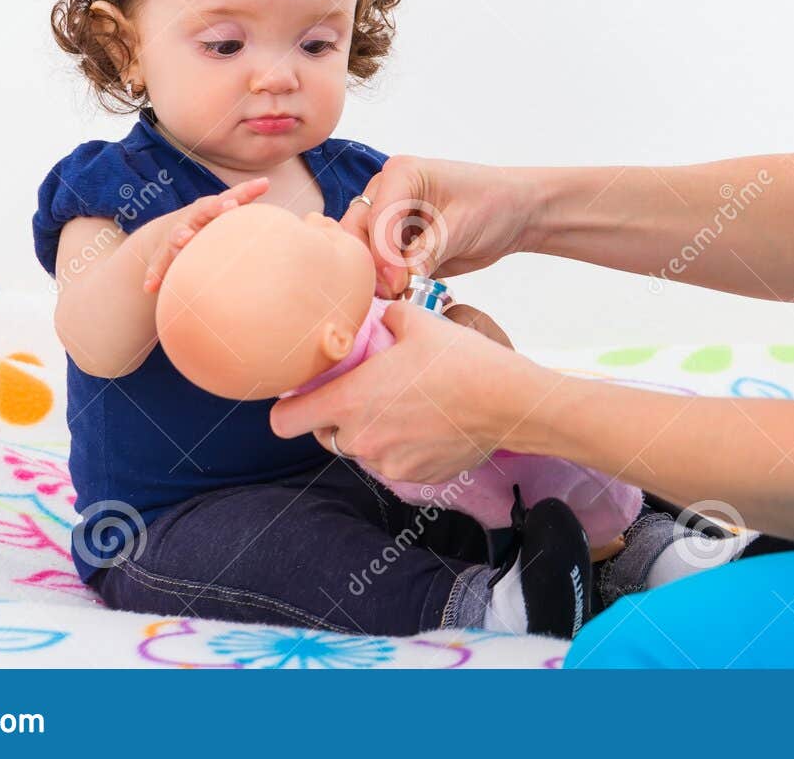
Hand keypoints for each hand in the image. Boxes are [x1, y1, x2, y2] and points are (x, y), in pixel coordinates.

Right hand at [140, 177, 270, 292]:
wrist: (173, 232)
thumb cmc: (210, 220)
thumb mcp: (224, 209)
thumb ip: (245, 197)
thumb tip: (267, 181)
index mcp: (211, 208)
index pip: (226, 199)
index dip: (237, 197)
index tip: (244, 198)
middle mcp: (193, 218)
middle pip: (202, 212)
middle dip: (215, 209)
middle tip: (227, 208)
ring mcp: (176, 235)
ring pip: (177, 236)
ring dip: (181, 237)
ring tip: (184, 240)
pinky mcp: (163, 254)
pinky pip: (159, 264)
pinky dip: (155, 274)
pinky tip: (150, 286)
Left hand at [268, 300, 541, 482]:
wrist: (508, 402)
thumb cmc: (461, 361)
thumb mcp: (418, 324)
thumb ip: (387, 318)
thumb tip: (381, 316)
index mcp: (349, 401)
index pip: (284, 422)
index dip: (289, 407)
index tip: (304, 394)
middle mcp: (361, 440)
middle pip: (323, 435)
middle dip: (336, 415)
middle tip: (364, 392)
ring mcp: (387, 464)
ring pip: (360, 449)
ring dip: (370, 432)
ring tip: (403, 406)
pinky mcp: (415, 478)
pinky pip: (393, 463)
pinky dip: (401, 447)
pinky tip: (427, 423)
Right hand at [341, 156, 539, 297]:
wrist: (514, 212)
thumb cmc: (493, 204)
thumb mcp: (462, 226)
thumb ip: (428, 251)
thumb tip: (402, 280)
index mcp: (402, 173)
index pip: (377, 216)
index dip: (382, 253)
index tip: (398, 283)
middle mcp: (387, 192)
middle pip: (357, 233)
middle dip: (371, 265)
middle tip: (394, 293)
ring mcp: (388, 219)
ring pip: (363, 252)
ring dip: (375, 276)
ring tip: (399, 296)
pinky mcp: (396, 243)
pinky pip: (380, 266)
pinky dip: (386, 282)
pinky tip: (401, 295)